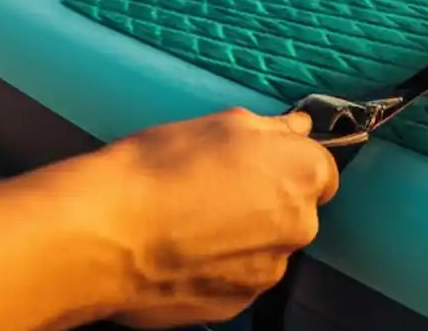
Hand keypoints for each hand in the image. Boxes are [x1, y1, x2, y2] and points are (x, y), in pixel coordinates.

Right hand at [86, 108, 338, 327]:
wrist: (106, 235)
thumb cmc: (160, 167)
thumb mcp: (219, 123)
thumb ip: (271, 129)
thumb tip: (299, 129)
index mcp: (302, 174)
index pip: (322, 170)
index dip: (289, 165)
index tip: (258, 165)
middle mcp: (299, 226)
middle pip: (296, 212)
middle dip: (267, 203)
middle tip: (214, 192)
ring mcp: (270, 271)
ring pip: (267, 249)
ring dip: (243, 239)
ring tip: (190, 226)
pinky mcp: (238, 304)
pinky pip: (238, 280)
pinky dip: (219, 269)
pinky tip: (182, 254)